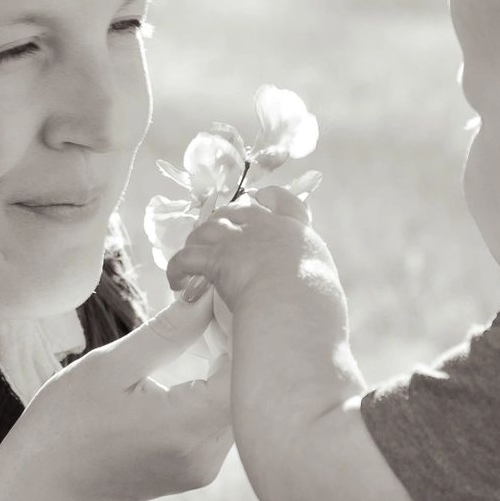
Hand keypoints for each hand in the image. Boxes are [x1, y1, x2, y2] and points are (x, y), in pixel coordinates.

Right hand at [0, 287, 233, 500]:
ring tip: (199, 328)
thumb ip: (169, 330)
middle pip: (247, 385)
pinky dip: (213, 390)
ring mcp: (204, 469)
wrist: (40, 489)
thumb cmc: (64, 424)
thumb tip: (208, 292)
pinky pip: (220, 422)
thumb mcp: (112, 366)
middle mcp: (207, 454)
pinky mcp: (196, 473)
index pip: (245, 363)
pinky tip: (191, 366)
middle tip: (208, 302)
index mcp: (188, 425)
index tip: (217, 291)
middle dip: (235, 340)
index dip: (239, 322)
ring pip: (237, 403)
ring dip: (225, 365)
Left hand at [162, 184, 321, 313]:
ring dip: (196, 242)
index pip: (283, 201)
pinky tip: (176, 282)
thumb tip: (309, 297)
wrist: (293, 302)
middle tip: (214, 238)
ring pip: (207, 229)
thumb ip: (310, 278)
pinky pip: (186, 258)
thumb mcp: (322, 281)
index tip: (258, 200)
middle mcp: (265, 227)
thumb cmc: (315, 302)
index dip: (267, 198)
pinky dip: (177, 269)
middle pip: (236, 210)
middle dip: (222, 220)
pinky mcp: (215, 258)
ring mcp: (238, 240)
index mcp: (296, 232)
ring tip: (192, 260)